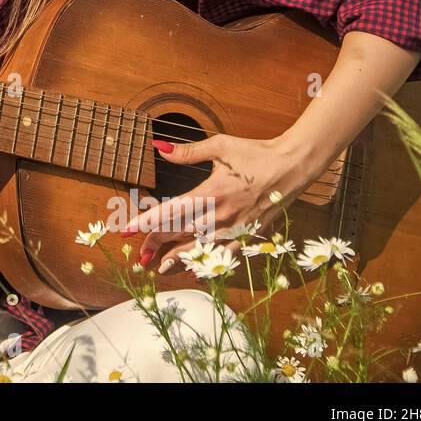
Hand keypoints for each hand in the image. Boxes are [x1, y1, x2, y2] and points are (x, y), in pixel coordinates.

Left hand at [120, 132, 337, 273]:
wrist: (293, 166)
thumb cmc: (255, 153)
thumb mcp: (220, 146)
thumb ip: (188, 152)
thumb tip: (159, 148)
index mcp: (211, 192)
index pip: (171, 211)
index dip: (147, 222)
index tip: (127, 230)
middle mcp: (221, 215)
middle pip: (181, 233)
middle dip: (157, 244)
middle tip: (139, 254)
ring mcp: (235, 228)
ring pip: (200, 248)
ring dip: (178, 259)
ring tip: (159, 269)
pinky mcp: (248, 235)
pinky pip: (225, 255)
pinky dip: (209, 265)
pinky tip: (195, 273)